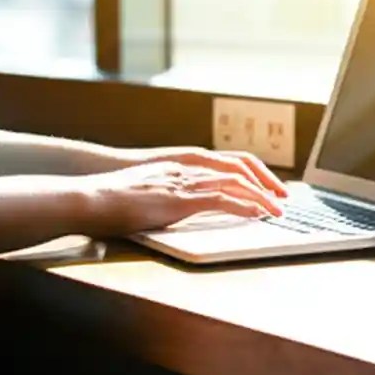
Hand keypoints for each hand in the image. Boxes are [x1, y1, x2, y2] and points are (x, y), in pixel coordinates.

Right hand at [119, 146, 287, 199]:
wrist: (90, 197)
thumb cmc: (114, 197)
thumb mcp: (153, 188)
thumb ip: (174, 192)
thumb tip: (188, 206)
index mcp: (183, 163)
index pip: (230, 160)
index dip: (256, 171)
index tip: (272, 185)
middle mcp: (188, 167)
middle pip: (240, 166)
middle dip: (267, 182)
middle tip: (284, 197)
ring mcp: (184, 181)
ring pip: (236, 182)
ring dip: (262, 196)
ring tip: (278, 210)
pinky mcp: (178, 199)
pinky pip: (221, 199)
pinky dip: (245, 206)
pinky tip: (258, 214)